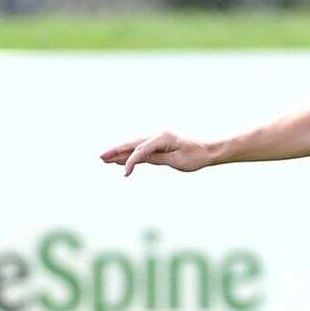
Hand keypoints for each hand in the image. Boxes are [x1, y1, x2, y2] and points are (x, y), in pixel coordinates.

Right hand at [99, 131, 214, 175]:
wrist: (208, 150)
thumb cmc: (196, 156)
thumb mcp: (176, 161)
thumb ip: (156, 158)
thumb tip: (137, 158)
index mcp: (163, 138)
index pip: (141, 150)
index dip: (130, 161)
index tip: (125, 174)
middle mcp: (158, 135)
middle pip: (133, 144)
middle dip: (116, 151)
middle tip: (101, 157)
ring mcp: (158, 139)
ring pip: (134, 146)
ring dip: (120, 152)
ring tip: (105, 158)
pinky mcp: (159, 144)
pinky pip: (141, 149)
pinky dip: (130, 154)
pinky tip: (120, 160)